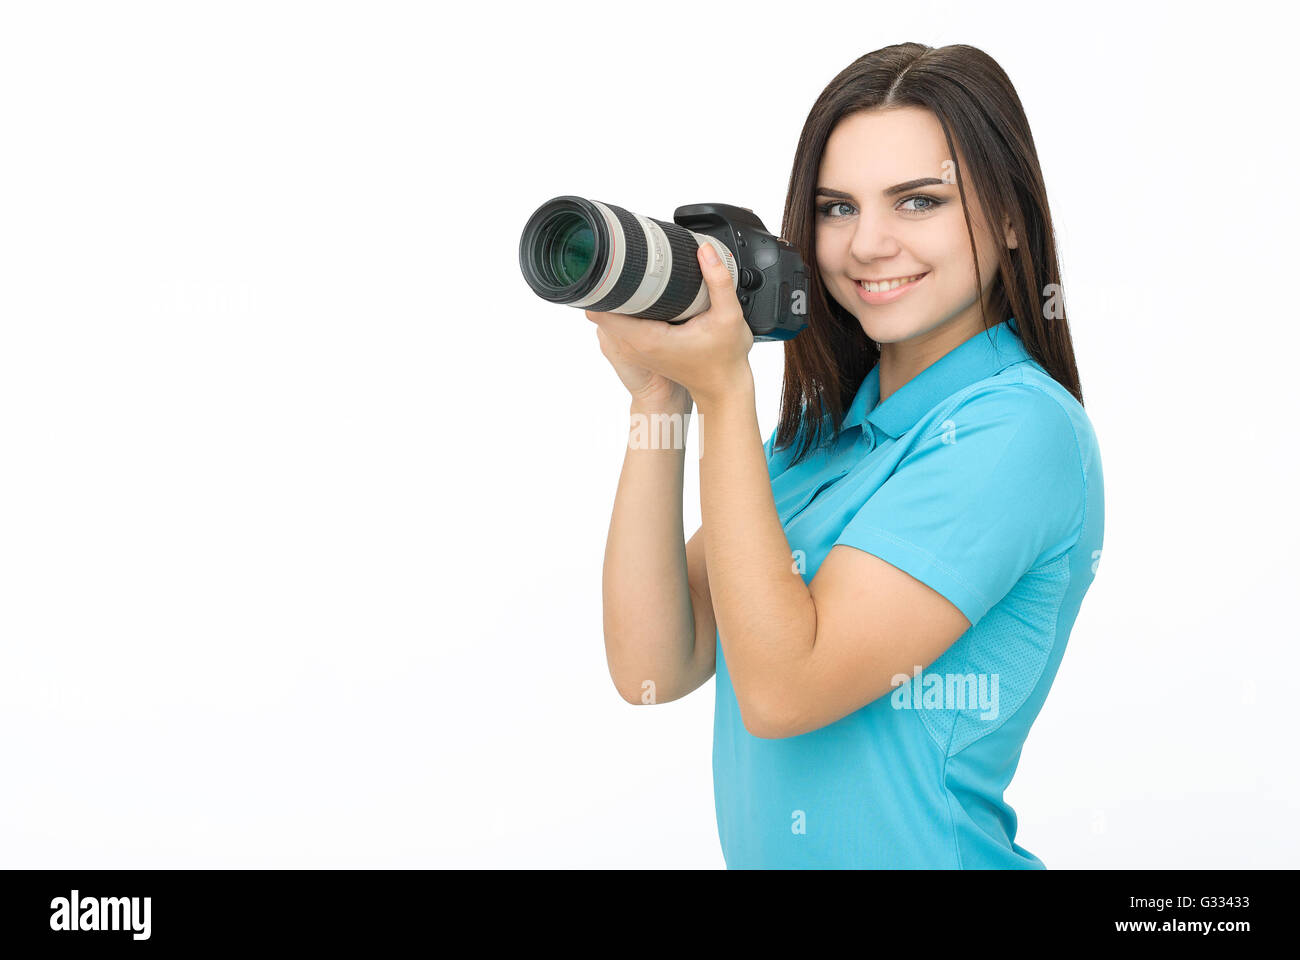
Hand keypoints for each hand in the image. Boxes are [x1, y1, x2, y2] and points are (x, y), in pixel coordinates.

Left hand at [585, 243, 753, 407]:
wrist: (724, 388)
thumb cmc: (725, 360)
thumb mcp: (728, 316)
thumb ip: (719, 280)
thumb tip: (704, 250)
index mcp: (648, 339)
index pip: (601, 310)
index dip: (601, 285)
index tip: (611, 266)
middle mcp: (636, 347)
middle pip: (602, 310)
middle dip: (611, 286)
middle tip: (627, 264)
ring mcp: (637, 351)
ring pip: (610, 318)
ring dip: (618, 297)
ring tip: (637, 277)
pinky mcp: (643, 350)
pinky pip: (622, 325)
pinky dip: (627, 309)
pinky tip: (646, 296)